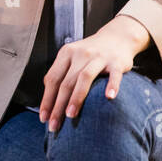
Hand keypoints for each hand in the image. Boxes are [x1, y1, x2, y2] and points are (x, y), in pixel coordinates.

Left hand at [39, 16, 150, 131]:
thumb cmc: (92, 52)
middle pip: (66, 81)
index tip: (44, 117)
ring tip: (70, 115)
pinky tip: (109, 97)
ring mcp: (99, 57)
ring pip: (85, 77)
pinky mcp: (116, 62)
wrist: (117, 37)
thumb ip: (61, 74)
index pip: (52, 78)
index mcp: (67, 53)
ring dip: (76, 97)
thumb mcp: (72, 57)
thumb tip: (48, 101)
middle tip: (54, 124)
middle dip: (58, 105)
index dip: (47, 99)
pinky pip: (114, 75)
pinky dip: (112, 85)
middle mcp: (81, 54)